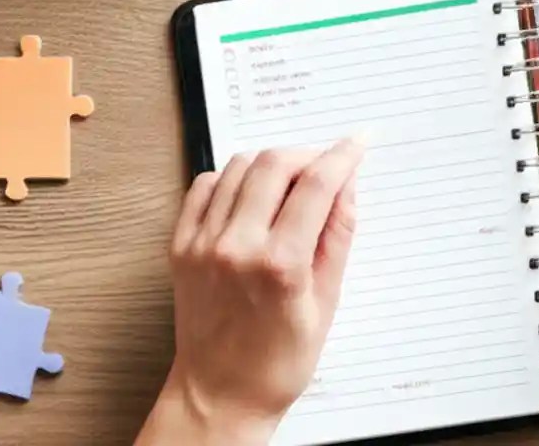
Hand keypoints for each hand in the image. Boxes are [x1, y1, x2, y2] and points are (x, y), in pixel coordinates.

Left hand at [137, 139, 364, 445]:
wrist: (219, 395)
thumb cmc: (278, 362)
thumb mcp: (326, 302)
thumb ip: (338, 237)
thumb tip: (348, 187)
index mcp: (280, 265)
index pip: (317, 185)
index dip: (343, 156)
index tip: (358, 142)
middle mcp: (236, 246)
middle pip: (274, 163)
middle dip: (307, 153)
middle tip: (325, 165)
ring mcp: (203, 244)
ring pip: (238, 167)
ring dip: (271, 163)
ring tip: (290, 184)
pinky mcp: (180, 246)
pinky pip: (205, 186)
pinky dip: (232, 179)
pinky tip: (251, 196)